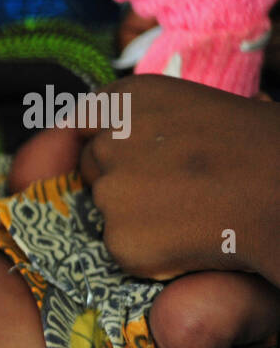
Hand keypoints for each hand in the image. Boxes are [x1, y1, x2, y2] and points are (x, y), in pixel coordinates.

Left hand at [75, 75, 279, 284]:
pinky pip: (123, 247)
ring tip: (193, 211)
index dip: (95, 141)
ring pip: (108, 209)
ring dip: (137, 215)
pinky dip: (150, 250)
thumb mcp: (202, 107)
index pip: (84, 120)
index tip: (110, 157)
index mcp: (131, 98)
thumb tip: (132, 129)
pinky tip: (192, 238)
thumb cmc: (262, 146)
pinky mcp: (120, 237)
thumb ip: (155, 118)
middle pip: (92, 166)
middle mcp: (110, 140)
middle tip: (171, 189)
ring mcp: (111, 191)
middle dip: (119, 179)